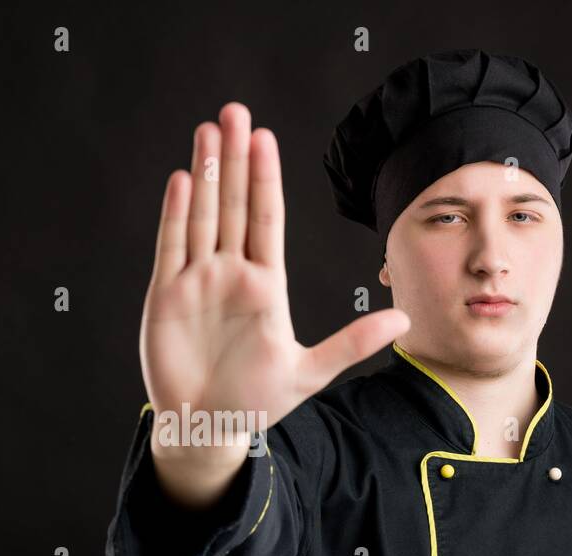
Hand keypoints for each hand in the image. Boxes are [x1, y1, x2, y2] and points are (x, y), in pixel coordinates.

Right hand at [140, 102, 408, 461]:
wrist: (207, 427)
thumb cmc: (255, 402)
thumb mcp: (309, 372)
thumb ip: (351, 343)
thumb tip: (404, 321)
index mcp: (266, 284)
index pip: (266, 219)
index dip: (266, 178)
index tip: (267, 139)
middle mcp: (231, 274)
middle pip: (233, 205)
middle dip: (235, 159)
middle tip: (235, 113)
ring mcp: (198, 281)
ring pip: (202, 215)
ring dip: (206, 174)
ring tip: (208, 132)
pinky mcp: (167, 296)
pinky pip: (172, 246)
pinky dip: (177, 214)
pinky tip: (183, 180)